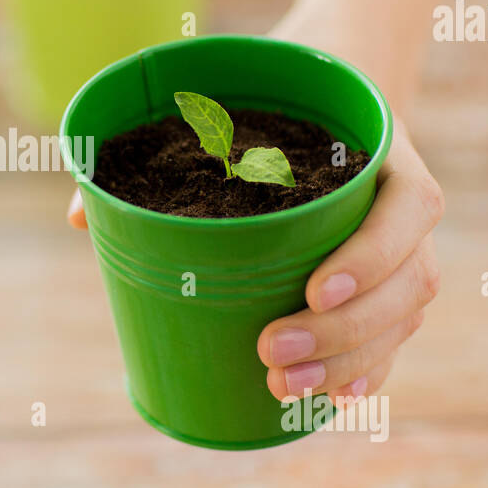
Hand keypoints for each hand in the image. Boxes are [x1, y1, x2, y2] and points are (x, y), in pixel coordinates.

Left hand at [64, 107, 442, 404]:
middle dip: (342, 331)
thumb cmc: (274, 103)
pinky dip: (367, 372)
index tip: (312, 289)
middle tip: (269, 351)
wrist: (335, 87)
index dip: (369, 257)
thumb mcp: (235, 104)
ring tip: (282, 387)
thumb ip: (164, 149)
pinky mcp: (391, 286)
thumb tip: (81, 216)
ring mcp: (406, 252)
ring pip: (401, 318)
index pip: (406, 211)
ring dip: (348, 361)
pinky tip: (331, 399)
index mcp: (384, 155)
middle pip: (406, 282)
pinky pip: (394, 337)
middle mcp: (404, 209)